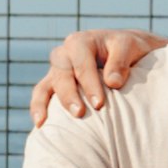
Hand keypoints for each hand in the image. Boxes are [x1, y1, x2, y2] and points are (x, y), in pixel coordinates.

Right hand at [34, 24, 155, 124]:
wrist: (125, 52)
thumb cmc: (128, 49)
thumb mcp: (130, 46)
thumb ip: (120, 61)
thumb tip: (113, 83)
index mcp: (81, 42)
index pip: (82, 62)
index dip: (89, 83)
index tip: (99, 104)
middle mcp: (65, 54)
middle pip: (61, 75)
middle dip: (69, 95)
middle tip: (79, 113)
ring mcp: (57, 70)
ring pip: (45, 85)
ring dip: (44, 104)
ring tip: (45, 123)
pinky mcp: (54, 85)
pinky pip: (41, 95)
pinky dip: (38, 108)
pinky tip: (40, 125)